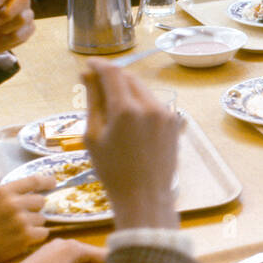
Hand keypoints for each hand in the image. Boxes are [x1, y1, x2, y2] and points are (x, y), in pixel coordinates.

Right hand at [0, 173, 53, 262]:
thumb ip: (15, 194)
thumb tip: (42, 191)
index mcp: (4, 192)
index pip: (33, 180)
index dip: (46, 181)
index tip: (53, 182)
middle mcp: (13, 203)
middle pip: (41, 201)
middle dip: (35, 209)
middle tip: (22, 216)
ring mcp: (20, 220)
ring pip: (42, 218)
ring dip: (34, 224)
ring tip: (17, 229)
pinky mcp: (26, 236)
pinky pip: (43, 232)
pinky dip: (36, 236)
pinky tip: (22, 238)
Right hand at [82, 58, 179, 229]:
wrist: (145, 197)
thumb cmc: (112, 171)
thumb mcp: (94, 136)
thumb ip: (92, 101)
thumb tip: (88, 75)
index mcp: (126, 110)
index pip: (112, 73)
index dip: (98, 65)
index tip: (89, 66)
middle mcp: (149, 106)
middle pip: (129, 77)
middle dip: (112, 76)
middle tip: (96, 83)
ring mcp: (166, 113)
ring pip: (143, 89)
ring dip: (127, 88)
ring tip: (111, 103)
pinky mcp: (174, 122)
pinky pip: (154, 103)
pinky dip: (140, 102)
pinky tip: (130, 118)